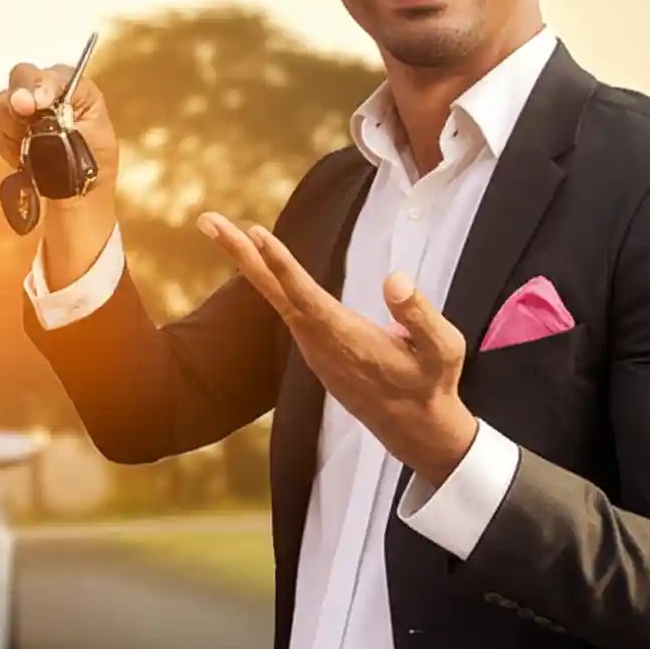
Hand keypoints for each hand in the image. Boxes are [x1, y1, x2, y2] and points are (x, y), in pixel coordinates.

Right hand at [0, 61, 120, 290]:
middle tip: (22, 112)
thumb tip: (36, 111)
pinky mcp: (10, 128)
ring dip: (11, 124)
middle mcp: (51, 94)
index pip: (59, 75)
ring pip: (4, 101)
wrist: (75, 204)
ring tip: (27, 150)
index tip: (37, 102)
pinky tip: (20, 157)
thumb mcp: (94, 145)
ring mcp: (27, 110)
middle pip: (24, 76)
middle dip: (19, 96)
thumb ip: (67, 122)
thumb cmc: (91, 171)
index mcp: (79, 93)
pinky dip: (4, 141)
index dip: (44, 84)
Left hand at [198, 212, 478, 485]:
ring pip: (272, 294)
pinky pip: (282, 302)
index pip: (306, 296)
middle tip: (207, 220)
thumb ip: (419, 315)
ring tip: (216, 225)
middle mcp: (318, 339)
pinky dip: (263, 275)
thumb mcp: (443, 350)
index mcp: (346, 338)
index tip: (256, 235)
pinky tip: (249, 254)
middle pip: (272, 290)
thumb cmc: (430, 384)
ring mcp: (310, 343)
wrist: (411, 428)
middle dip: (240, 253)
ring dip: (244, 259)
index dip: (282, 266)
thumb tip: (394, 278)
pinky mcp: (312, 344)